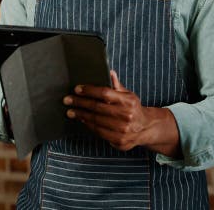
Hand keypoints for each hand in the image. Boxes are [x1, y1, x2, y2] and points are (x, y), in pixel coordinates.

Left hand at [63, 70, 180, 155]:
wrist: (145, 128)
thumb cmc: (133, 108)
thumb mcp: (128, 95)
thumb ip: (117, 86)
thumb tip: (110, 72)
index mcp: (128, 101)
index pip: (105, 93)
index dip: (89, 90)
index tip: (77, 89)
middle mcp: (126, 115)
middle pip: (97, 107)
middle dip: (80, 103)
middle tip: (67, 100)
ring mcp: (123, 130)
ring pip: (96, 121)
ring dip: (81, 115)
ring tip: (71, 111)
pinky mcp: (119, 141)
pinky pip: (99, 132)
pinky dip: (88, 125)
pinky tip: (82, 120)